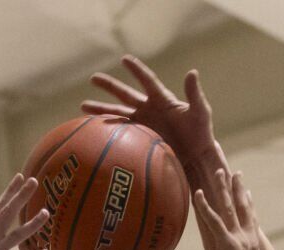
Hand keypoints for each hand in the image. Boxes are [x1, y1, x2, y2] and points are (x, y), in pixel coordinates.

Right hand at [85, 56, 219, 175]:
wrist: (196, 157)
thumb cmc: (200, 132)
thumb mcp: (200, 112)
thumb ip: (194, 93)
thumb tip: (192, 72)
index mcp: (162, 99)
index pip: (146, 80)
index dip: (136, 69)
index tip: (124, 59)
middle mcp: (149, 109)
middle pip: (125, 94)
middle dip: (109, 86)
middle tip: (92, 78)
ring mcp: (144, 124)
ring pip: (118, 114)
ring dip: (101, 110)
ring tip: (83, 107)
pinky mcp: (140, 139)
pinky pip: (121, 133)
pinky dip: (108, 131)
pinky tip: (93, 131)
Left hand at [191, 169, 262, 249]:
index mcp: (252, 245)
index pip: (250, 217)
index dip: (247, 201)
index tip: (245, 187)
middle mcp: (248, 239)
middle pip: (243, 206)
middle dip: (237, 186)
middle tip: (233, 170)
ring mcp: (239, 240)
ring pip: (229, 208)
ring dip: (223, 188)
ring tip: (218, 171)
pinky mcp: (227, 245)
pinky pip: (214, 221)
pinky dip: (205, 207)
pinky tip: (198, 194)